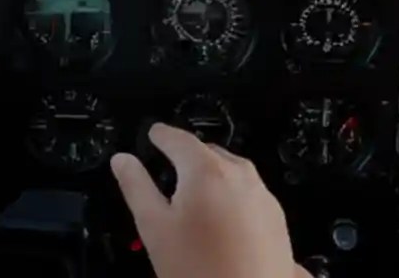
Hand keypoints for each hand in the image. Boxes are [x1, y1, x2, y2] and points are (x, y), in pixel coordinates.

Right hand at [110, 123, 311, 277]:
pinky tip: (221, 221)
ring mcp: (262, 193)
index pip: (178, 138)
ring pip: (230, 170)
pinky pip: (248, 191)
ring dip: (210, 175)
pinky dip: (231, 194)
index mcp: (206, 170)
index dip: (161, 135)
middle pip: (206, 152)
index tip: (153, 134)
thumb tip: (122, 159)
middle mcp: (240, 172)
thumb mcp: (154, 228)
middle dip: (186, 156)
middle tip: (168, 171)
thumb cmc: (197, 267)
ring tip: (193, 199)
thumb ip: (136, 187)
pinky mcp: (276, 215)